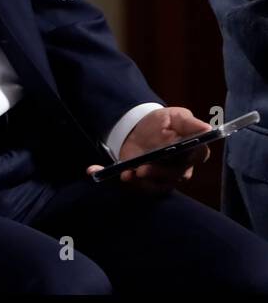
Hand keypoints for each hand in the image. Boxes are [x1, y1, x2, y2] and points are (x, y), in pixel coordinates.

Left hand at [85, 106, 211, 192]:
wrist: (138, 127)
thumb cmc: (162, 122)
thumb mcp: (176, 116)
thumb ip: (190, 123)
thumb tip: (207, 130)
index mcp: (192, 152)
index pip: (194, 158)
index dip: (184, 161)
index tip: (172, 157)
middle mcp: (180, 169)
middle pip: (173, 176)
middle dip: (157, 174)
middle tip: (140, 170)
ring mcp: (161, 177)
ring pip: (155, 185)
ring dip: (139, 183)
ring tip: (124, 175)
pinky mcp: (142, 180)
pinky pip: (131, 185)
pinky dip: (113, 178)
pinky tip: (94, 170)